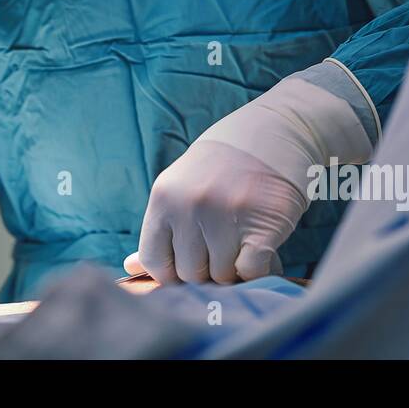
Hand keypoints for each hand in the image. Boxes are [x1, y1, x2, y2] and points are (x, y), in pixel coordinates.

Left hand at [124, 70, 371, 284]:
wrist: (277, 131)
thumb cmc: (224, 165)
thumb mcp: (182, 186)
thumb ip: (161, 228)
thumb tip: (131, 268)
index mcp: (164, 197)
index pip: (155, 261)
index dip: (171, 272)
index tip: (190, 262)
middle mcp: (190, 206)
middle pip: (189, 273)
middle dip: (207, 269)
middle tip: (224, 247)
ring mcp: (226, 216)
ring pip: (223, 276)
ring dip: (235, 269)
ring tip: (244, 244)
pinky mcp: (263, 227)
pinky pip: (251, 273)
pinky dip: (258, 270)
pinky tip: (262, 252)